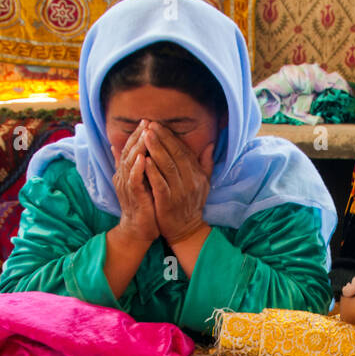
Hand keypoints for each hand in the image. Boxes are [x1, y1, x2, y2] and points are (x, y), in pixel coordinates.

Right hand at [111, 124, 158, 247]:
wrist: (138, 230)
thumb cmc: (142, 205)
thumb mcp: (137, 181)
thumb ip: (131, 164)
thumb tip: (115, 146)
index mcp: (126, 171)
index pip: (131, 148)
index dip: (138, 134)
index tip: (147, 121)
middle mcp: (123, 176)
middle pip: (129, 151)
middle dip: (138, 136)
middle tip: (147, 122)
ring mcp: (127, 186)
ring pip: (130, 163)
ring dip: (138, 148)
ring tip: (145, 134)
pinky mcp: (133, 197)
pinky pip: (134, 180)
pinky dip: (138, 169)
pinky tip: (144, 158)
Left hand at [143, 123, 213, 244]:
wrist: (186, 230)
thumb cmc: (191, 204)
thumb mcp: (204, 184)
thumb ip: (206, 163)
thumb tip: (210, 144)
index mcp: (197, 175)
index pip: (183, 151)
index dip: (170, 137)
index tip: (157, 125)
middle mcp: (190, 181)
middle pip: (175, 155)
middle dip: (161, 139)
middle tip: (149, 125)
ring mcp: (179, 192)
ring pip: (167, 167)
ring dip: (155, 150)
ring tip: (144, 136)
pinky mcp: (168, 202)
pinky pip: (160, 183)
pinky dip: (152, 171)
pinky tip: (144, 160)